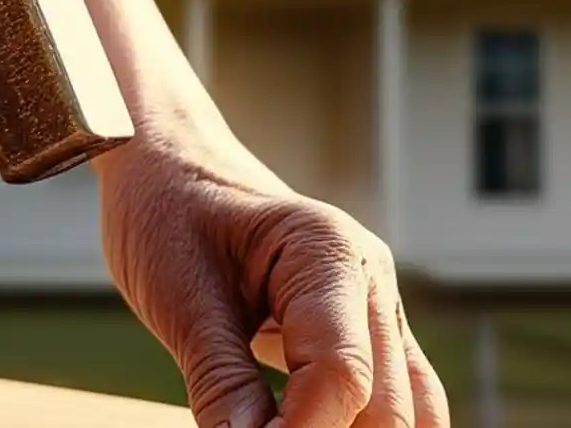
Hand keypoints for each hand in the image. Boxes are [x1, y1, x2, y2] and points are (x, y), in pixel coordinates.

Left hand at [98, 128, 448, 427]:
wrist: (169, 166)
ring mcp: (375, 308)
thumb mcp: (176, 293)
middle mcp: (369, 281)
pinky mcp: (362, 334)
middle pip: (386, 406)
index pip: (341, 373)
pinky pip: (388, 400)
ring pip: (403, 413)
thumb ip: (218, 378)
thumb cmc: (167, 211)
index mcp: (327, 252)